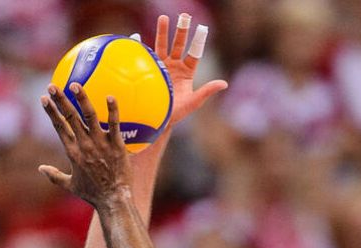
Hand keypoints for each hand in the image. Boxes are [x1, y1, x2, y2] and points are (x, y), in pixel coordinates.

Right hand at [38, 83, 130, 206]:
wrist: (113, 200)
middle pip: (70, 117)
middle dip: (60, 100)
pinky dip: (113, 110)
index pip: (59, 127)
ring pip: (89, 116)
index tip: (44, 98)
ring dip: (81, 99)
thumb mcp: (70, 185)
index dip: (51, 111)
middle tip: (53, 85)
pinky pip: (115, 124)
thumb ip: (54, 176)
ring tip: (75, 84)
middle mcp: (84, 145)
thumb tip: (40, 169)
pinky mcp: (116, 145)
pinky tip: (110, 95)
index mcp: (72, 152)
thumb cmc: (93, 194)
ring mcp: (100, 144)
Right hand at [150, 13, 227, 127]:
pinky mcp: (148, 70)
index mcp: (187, 71)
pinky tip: (136, 37)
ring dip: (162, 32)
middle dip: (181, 30)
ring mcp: (161, 67)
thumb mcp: (193, 102)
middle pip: (178, 44)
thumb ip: (207, 91)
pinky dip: (141, 47)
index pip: (194, 53)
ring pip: (162, 46)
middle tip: (184, 16)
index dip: (198, 41)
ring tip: (163, 18)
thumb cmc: (177, 113)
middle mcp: (174, 65)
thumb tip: (224, 84)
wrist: (158, 119)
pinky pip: (145, 56)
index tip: (202, 28)